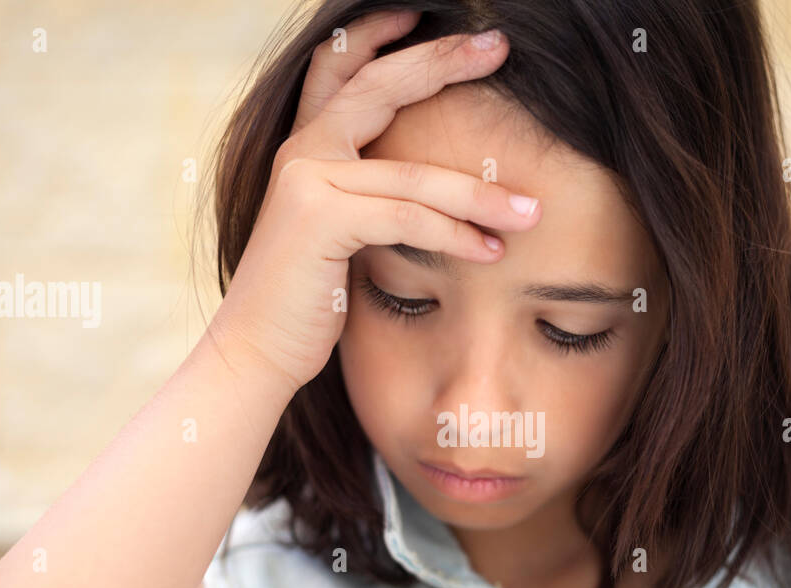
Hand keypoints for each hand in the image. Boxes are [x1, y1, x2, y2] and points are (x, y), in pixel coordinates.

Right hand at [210, 10, 541, 396]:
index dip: (380, 33)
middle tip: (499, 46)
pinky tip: (492, 251)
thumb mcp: (341, 233)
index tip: (424, 12)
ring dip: (482, 195)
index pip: (340, 67)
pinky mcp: (319, 220)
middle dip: (443, 61)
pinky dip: (457, 236)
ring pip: (414, 174)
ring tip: (532, 211)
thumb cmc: (307, 299)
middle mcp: (303, 151)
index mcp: (306, 147)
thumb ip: (372, 197)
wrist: (257, 351)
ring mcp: (308, 180)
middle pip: (381, 86)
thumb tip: (434, 188)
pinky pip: (408, 218)